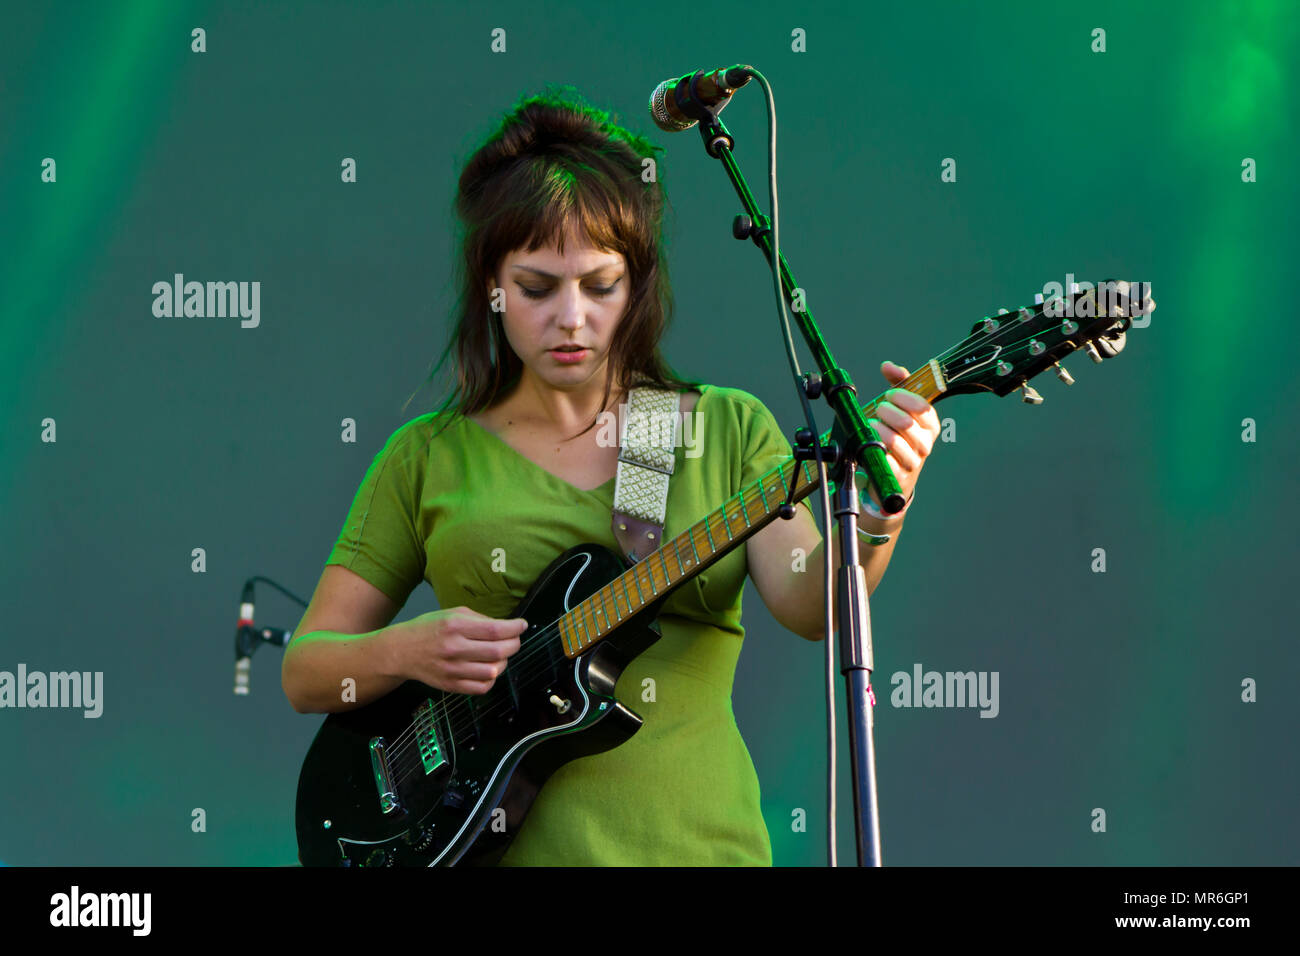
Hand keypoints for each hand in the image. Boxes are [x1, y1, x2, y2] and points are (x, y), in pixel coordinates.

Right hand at [393, 607, 526, 694]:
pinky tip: (489, 669)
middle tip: (515, 640)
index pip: (495, 630)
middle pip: (497, 651)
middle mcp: (453, 648)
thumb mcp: (452, 614)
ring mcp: (452, 670)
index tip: (522, 625)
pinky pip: (482, 687)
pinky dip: (492, 679)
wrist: (401, 651)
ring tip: (500, 654)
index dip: (515, 628)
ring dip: (504, 662)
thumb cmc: (429, 629)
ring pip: (493, 671)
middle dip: (514, 644)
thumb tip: (506, 627)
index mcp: (455, 626)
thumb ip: (480, 619)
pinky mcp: (450, 685)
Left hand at [862, 361, 940, 510]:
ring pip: (894, 441)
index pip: (923, 408)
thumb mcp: (903, 408)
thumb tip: (887, 366)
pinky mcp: (898, 475)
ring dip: (878, 429)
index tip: (889, 395)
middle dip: (888, 412)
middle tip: (879, 409)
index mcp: (931, 425)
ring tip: (871, 424)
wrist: (899, 472)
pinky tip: (869, 440)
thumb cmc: (901, 434)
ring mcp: (913, 461)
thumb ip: (899, 384)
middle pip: (907, 423)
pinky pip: (886, 459)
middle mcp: (925, 444)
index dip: (904, 398)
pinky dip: (875, 447)